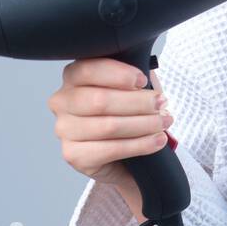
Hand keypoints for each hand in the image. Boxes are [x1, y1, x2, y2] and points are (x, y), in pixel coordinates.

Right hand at [47, 59, 172, 193]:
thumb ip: (132, 77)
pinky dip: (140, 144)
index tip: (142, 80)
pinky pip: (110, 149)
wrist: (125, 152)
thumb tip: (145, 76)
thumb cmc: (127, 111)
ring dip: (144, 124)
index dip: (118, 74)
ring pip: (108, 126)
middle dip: (138, 102)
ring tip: (164, 122)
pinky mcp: (73, 155)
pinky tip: (156, 141)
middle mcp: (62, 102)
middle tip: (162, 104)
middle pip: (100, 100)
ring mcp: (64, 130)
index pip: (88, 69)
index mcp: (73, 77)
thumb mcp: (131, 87)